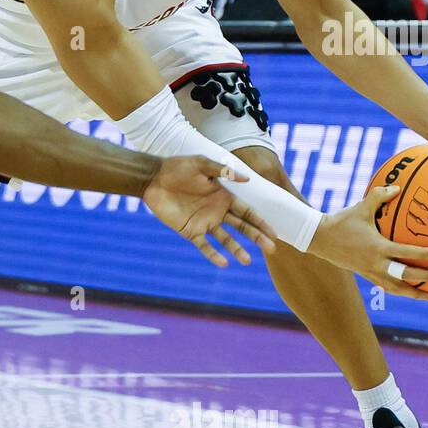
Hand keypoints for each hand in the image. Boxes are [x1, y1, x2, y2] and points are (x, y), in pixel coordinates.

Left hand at [144, 156, 277, 267]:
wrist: (153, 178)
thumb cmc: (178, 167)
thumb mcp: (202, 164)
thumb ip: (223, 171)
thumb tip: (247, 179)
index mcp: (224, 196)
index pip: (248, 212)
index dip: (261, 222)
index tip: (274, 233)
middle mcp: (218, 212)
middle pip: (242, 227)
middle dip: (257, 237)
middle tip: (271, 248)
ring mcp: (204, 223)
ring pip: (226, 239)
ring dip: (237, 249)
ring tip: (248, 261)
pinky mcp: (190, 231)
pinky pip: (204, 246)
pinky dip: (213, 255)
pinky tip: (224, 263)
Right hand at [310, 184, 427, 300]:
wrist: (319, 239)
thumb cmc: (341, 221)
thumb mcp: (360, 207)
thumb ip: (379, 196)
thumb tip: (397, 188)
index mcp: (377, 247)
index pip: (405, 253)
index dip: (423, 254)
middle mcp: (375, 263)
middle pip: (405, 275)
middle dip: (426, 278)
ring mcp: (369, 271)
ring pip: (396, 288)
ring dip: (414, 293)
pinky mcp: (365, 275)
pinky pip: (386, 286)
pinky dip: (399, 289)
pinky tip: (409, 290)